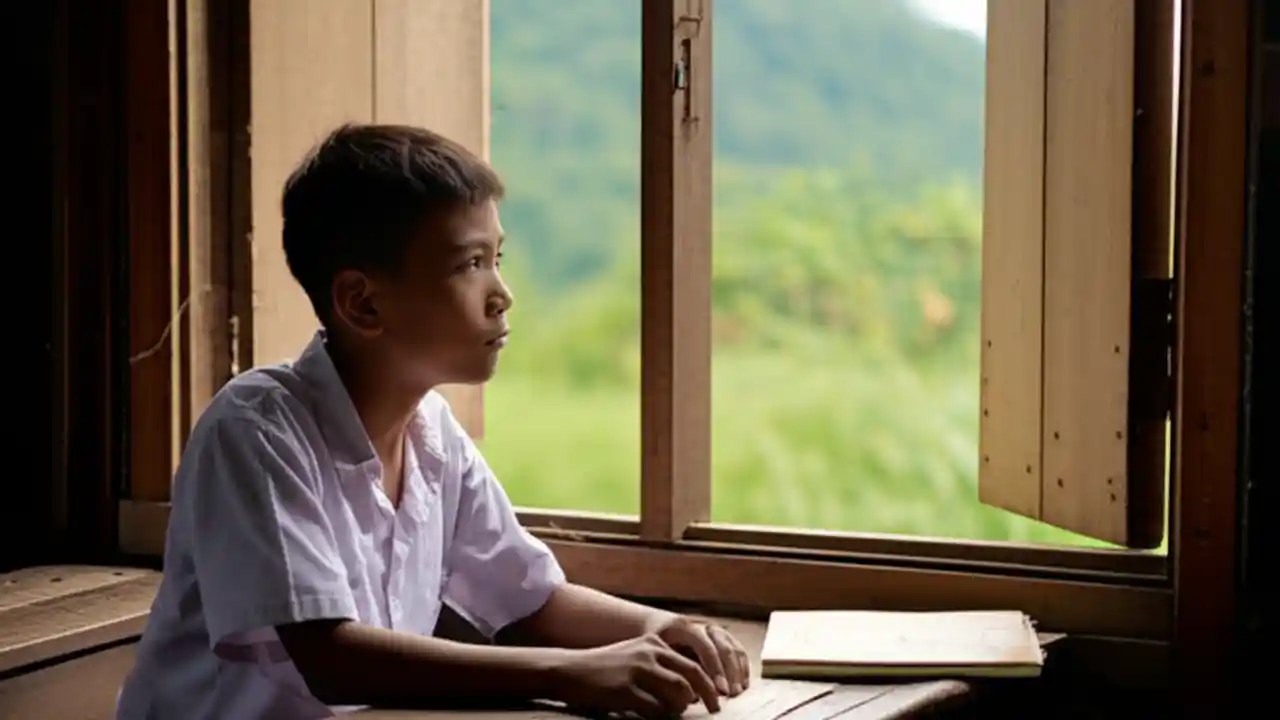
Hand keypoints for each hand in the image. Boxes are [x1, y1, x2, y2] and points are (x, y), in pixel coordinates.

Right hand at [550, 633, 720, 717]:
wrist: (570, 670)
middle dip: (709, 695)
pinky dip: (661, 718)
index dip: (710, 682)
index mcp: (654, 643)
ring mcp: (638, 671)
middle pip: (692, 677)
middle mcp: (649, 653)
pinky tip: (654, 717)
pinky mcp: (625, 690)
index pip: (694, 663)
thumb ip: (661, 666)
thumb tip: (691, 692)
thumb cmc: (605, 668)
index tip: (719, 697)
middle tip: (715, 710)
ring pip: (678, 694)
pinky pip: (655, 710)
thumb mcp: (635, 656)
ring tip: (675, 713)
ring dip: (682, 709)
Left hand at [649, 615, 750, 697]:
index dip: (715, 670)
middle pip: (724, 647)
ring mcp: (716, 630)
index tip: (720, 690)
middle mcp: (704, 626)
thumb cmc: (657, 643)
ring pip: (734, 648)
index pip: (706, 648)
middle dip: (730, 673)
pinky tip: (743, 683)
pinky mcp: (724, 637)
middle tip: (732, 694)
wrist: (659, 625)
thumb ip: (674, 668)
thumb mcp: (658, 653)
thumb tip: (693, 694)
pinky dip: (742, 667)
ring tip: (738, 692)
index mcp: (686, 627)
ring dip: (738, 671)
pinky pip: (738, 650)